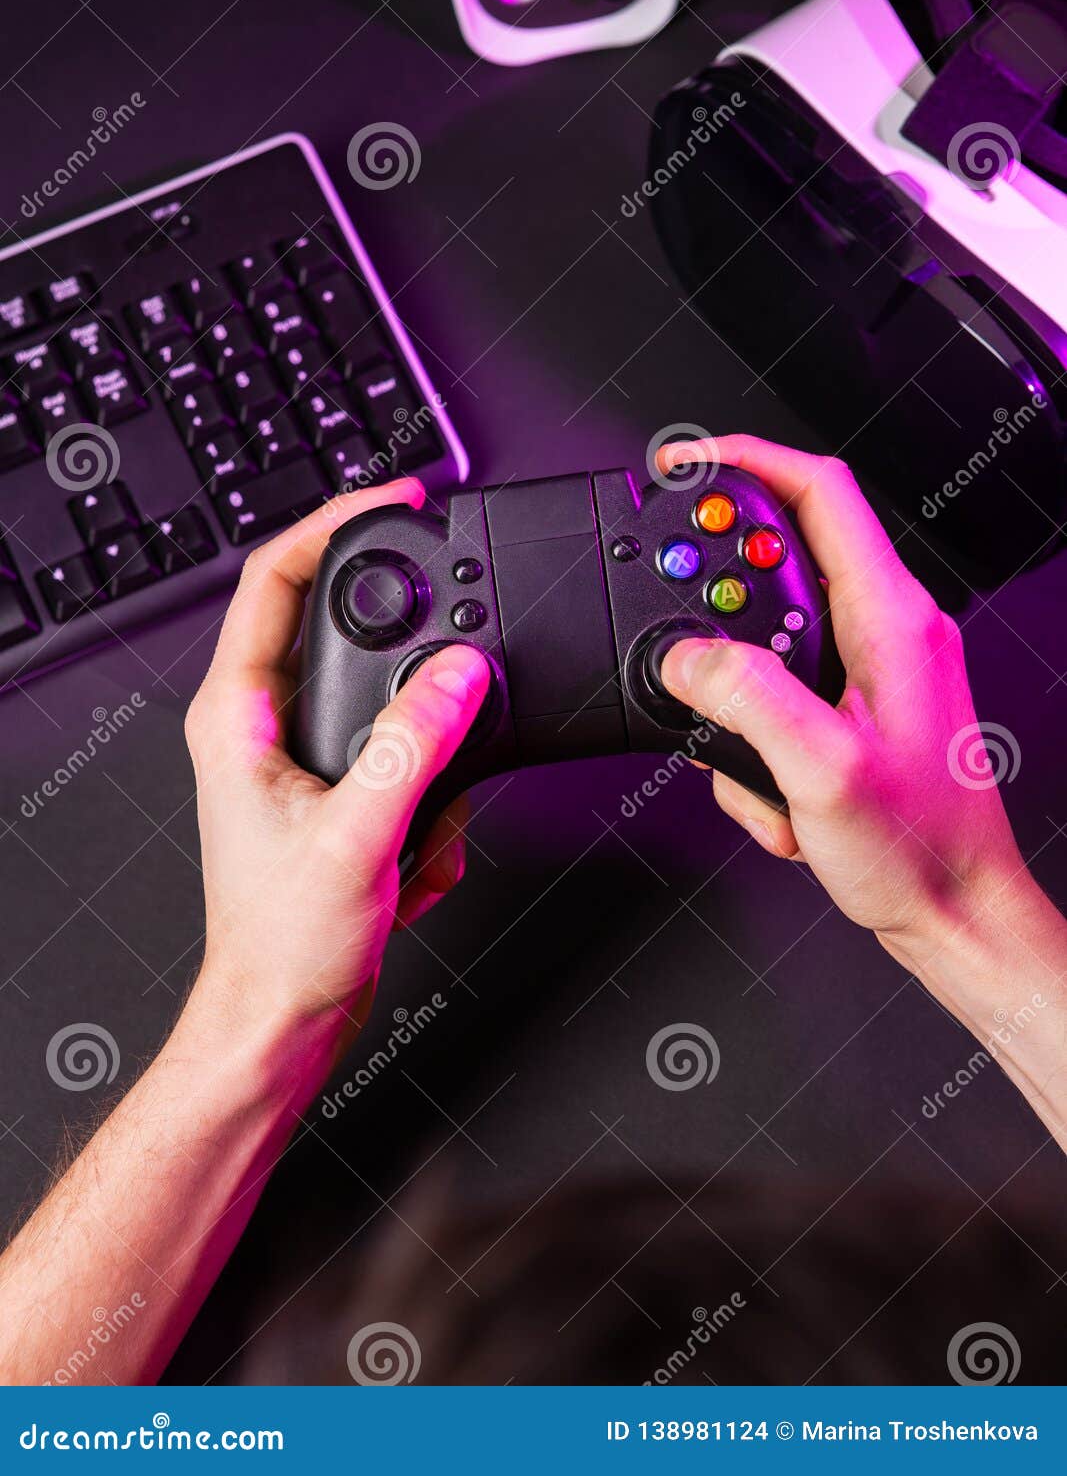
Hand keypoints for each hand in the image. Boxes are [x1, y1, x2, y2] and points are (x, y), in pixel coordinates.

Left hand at [183, 478, 488, 1040]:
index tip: (398, 497)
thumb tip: (460, 670)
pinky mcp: (336, 795)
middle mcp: (260, 726)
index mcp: (236, 714)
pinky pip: (406, 760)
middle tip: (461, 641)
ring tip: (424, 827)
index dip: (334, 520)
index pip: (273, 576)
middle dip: (412, 650)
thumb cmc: (281, 943)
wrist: (283, 1022)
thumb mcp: (358, 835)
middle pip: (339, 627)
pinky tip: (415, 861)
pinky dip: (432, 802)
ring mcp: (299, 761)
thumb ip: (414, 745)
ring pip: (387, 702)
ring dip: (431, 752)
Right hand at [657, 436, 1027, 961]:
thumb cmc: (922, 848)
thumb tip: (686, 657)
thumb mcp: (821, 771)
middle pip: (782, 562)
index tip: (685, 463)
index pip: (817, 491)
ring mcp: (875, 669)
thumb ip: (746, 698)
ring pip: (770, 640)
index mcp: (890, 617)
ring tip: (753, 771)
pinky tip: (780, 800)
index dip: (745, 459)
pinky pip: (782, 693)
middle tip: (683, 649)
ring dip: (738, 705)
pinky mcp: (858, 709)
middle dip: (720, 615)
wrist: (959, 914)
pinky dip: (759, 746)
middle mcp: (889, 629)